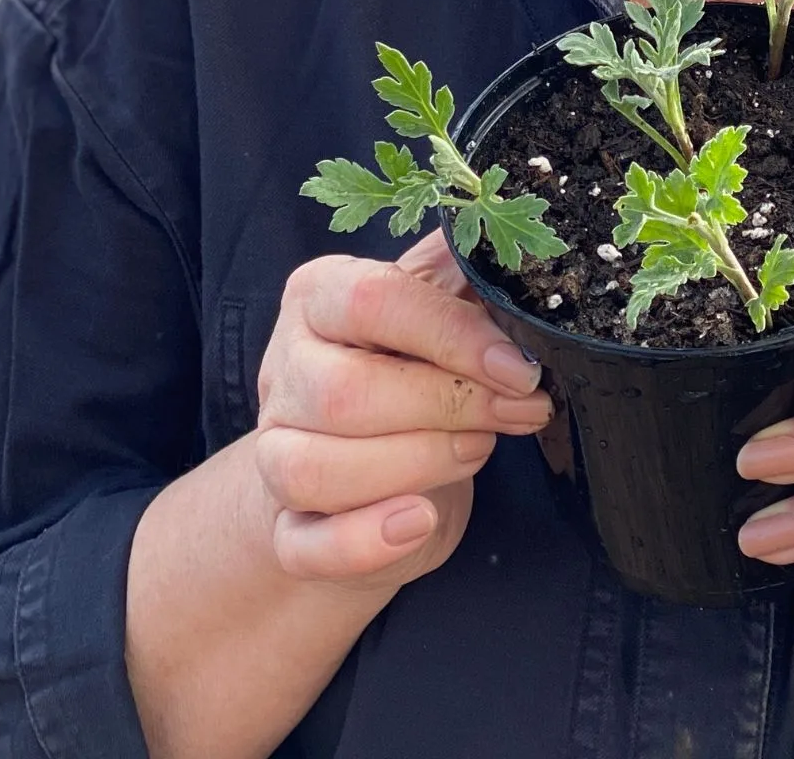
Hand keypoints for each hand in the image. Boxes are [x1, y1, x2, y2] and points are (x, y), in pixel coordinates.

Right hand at [253, 230, 551, 591]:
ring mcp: (274, 453)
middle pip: (344, 394)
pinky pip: (304, 546)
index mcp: (320, 298)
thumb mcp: (440, 310)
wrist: (373, 460)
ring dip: (413, 465)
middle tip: (516, 410)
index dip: (453, 336)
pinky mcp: (287, 529)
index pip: (374, 302)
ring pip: (312, 470)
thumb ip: (463, 279)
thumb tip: (510, 246)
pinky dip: (362, 541)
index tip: (518, 368)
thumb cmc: (416, 368)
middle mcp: (285, 370)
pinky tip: (418, 520)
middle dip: (447, 407)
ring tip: (477, 450)